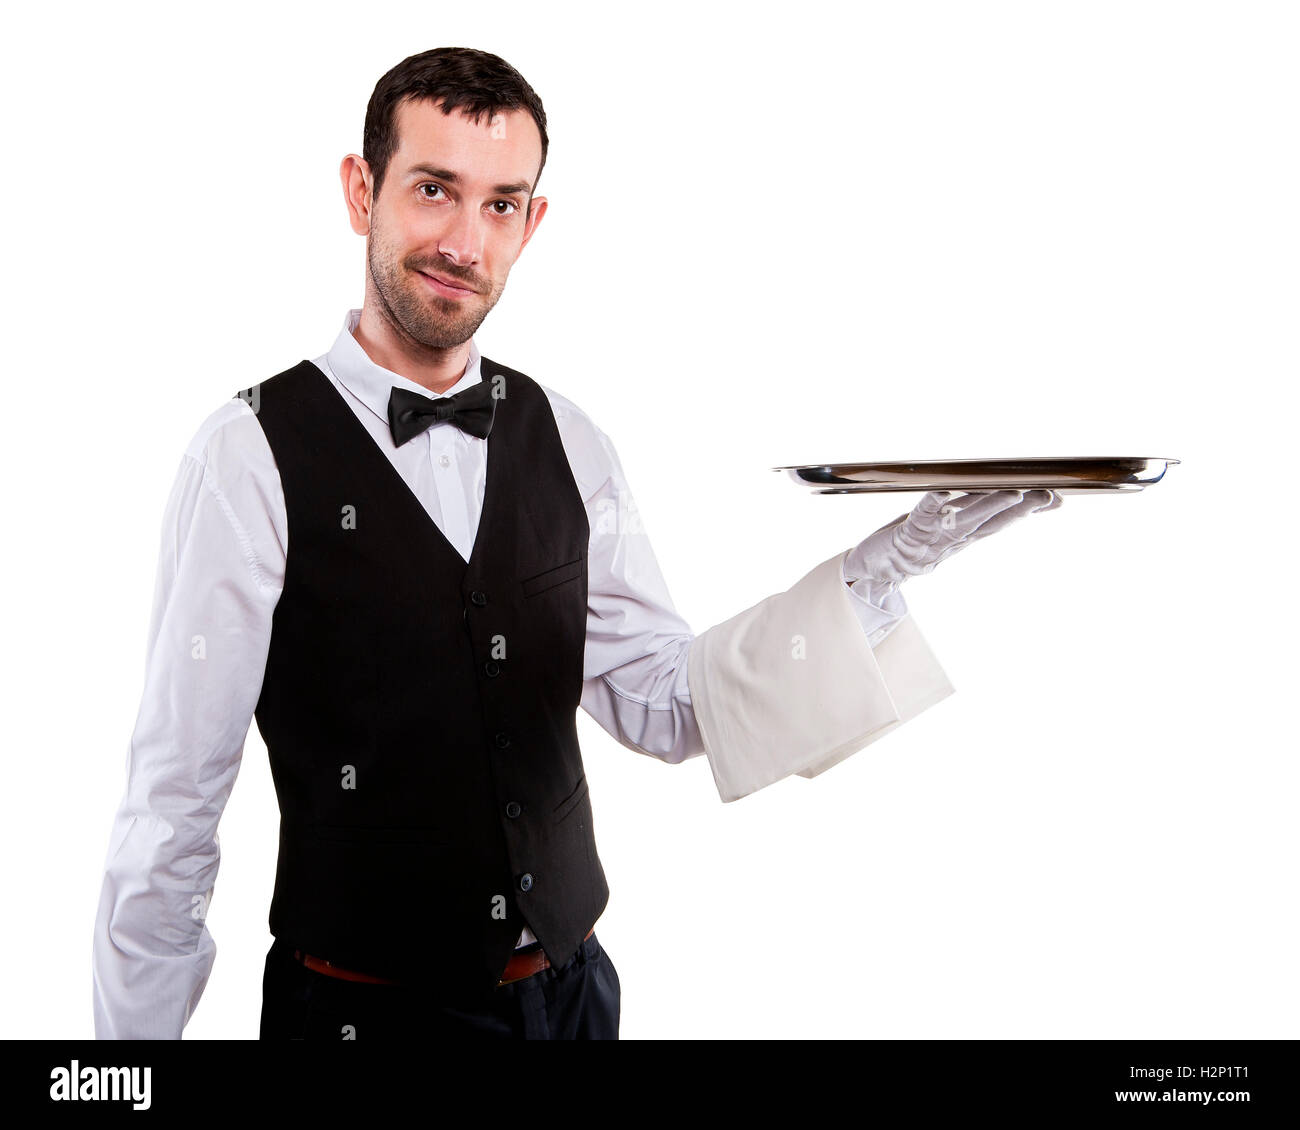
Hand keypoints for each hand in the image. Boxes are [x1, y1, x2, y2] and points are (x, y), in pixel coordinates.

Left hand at [844, 489, 1062, 587]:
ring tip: (1013, 494)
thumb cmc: (913, 543)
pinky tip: (945, 489)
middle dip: (1020, 508)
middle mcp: (952, 538)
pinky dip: (934, 501)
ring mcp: (931, 536)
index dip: (1030, 511)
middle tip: (1048, 496)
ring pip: (965, 520)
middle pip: (991, 522)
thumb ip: (972, 514)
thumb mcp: (947, 530)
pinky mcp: (908, 531)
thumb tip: (1000, 500)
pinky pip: (922, 513)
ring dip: (989, 507)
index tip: (1059, 499)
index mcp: (963, 536)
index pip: (1002, 522)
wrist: (875, 569)